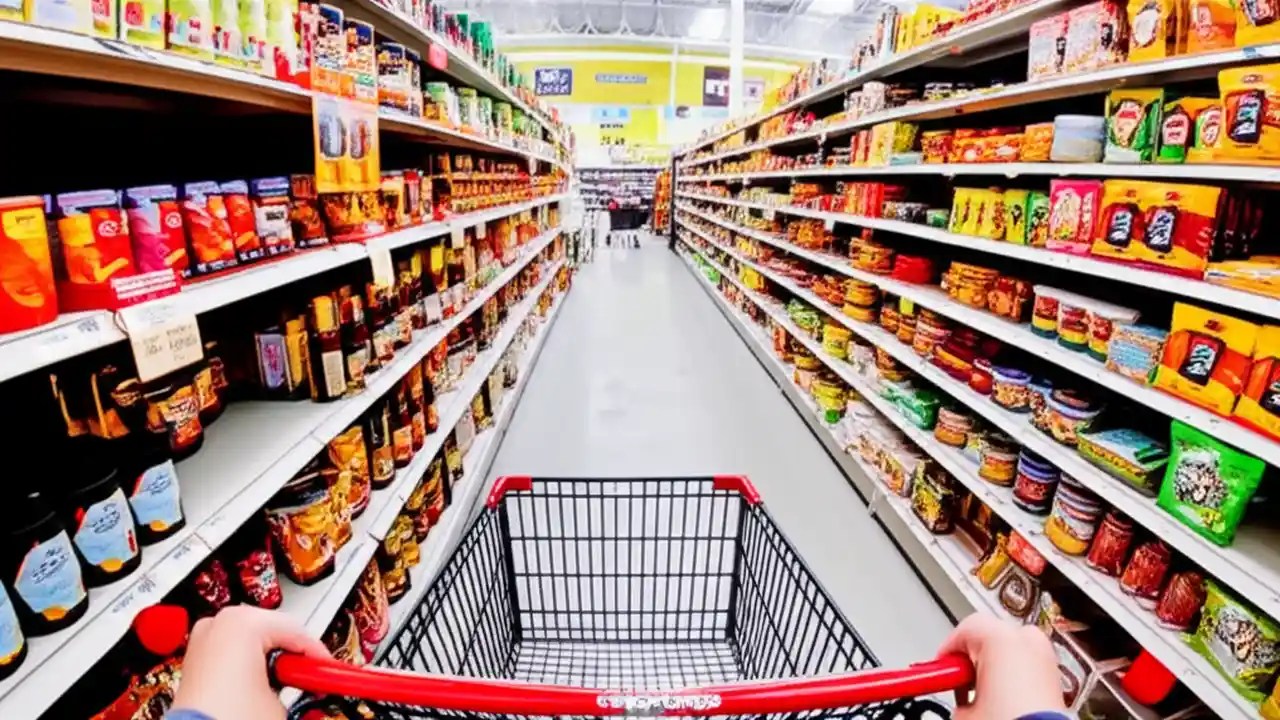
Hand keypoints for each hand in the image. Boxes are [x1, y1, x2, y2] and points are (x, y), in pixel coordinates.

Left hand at [172, 605, 330, 719]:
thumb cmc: (229, 717)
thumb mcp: (281, 701)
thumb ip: (299, 683)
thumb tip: (306, 687)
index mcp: (243, 622)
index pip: (298, 631)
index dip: (319, 656)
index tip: (330, 673)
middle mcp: (220, 622)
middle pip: (275, 631)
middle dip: (294, 657)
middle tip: (312, 678)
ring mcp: (204, 639)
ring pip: (254, 640)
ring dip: (273, 661)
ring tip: (286, 686)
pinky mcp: (196, 658)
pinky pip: (233, 652)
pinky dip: (251, 666)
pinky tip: (262, 686)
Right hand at [938, 614, 1064, 719]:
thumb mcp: (963, 711)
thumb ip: (956, 693)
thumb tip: (962, 705)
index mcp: (1000, 638)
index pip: (962, 631)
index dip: (946, 655)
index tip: (939, 673)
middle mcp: (1026, 640)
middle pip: (988, 636)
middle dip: (971, 659)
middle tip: (959, 684)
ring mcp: (1045, 656)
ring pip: (1010, 650)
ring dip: (993, 668)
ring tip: (982, 698)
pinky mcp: (1056, 676)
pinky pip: (1027, 666)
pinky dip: (1013, 677)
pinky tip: (1004, 702)